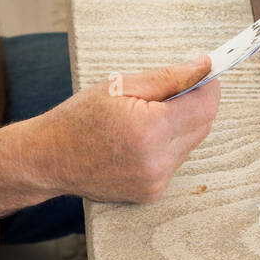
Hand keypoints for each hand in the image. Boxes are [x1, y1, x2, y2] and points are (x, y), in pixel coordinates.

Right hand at [26, 58, 218, 203]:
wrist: (50, 157)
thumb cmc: (79, 118)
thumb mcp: (121, 86)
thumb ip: (168, 77)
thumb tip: (203, 66)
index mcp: (151, 130)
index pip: (205, 106)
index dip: (208, 85)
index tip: (205, 72)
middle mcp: (158, 161)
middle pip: (203, 125)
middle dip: (193, 103)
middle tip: (167, 90)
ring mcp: (156, 181)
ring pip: (190, 143)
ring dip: (179, 125)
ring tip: (145, 116)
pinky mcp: (153, 193)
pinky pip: (175, 161)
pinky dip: (165, 145)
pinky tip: (139, 138)